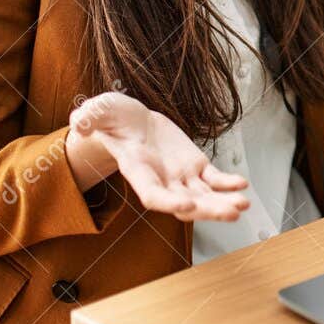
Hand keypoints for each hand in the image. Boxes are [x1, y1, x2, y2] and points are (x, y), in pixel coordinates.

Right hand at [65, 91, 249, 220]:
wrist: (129, 122)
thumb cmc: (110, 118)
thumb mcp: (96, 111)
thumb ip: (89, 117)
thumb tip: (79, 122)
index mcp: (138, 171)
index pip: (153, 196)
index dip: (169, 203)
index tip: (186, 205)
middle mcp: (161, 180)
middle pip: (186, 203)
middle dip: (208, 210)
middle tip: (232, 212)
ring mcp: (180, 176)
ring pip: (204, 196)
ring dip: (223, 202)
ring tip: (243, 204)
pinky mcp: (195, 165)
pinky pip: (214, 179)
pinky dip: (228, 183)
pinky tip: (242, 185)